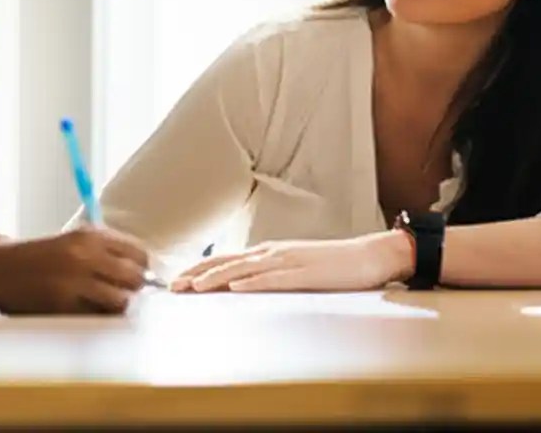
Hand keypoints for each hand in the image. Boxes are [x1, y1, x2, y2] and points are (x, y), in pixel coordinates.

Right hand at [0, 228, 149, 313]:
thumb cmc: (41, 258)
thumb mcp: (73, 243)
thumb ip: (105, 252)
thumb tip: (145, 272)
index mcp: (89, 236)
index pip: (138, 252)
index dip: (142, 266)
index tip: (138, 274)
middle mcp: (84, 255)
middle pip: (135, 277)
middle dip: (134, 288)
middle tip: (125, 292)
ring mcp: (74, 282)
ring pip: (121, 301)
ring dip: (118, 306)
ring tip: (106, 304)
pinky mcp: (63, 307)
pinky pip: (97, 318)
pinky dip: (98, 318)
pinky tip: (88, 311)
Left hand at [170, 231, 413, 292]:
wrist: (369, 256)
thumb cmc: (332, 265)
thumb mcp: (294, 268)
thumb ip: (269, 274)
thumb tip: (242, 284)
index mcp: (268, 253)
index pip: (225, 260)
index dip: (199, 270)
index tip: (176, 282)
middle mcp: (272, 253)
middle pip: (227, 262)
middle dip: (197, 274)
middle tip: (172, 287)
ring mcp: (288, 261)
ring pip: (245, 269)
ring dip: (217, 278)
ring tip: (194, 287)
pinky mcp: (306, 273)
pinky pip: (275, 278)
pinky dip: (254, 282)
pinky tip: (237, 287)